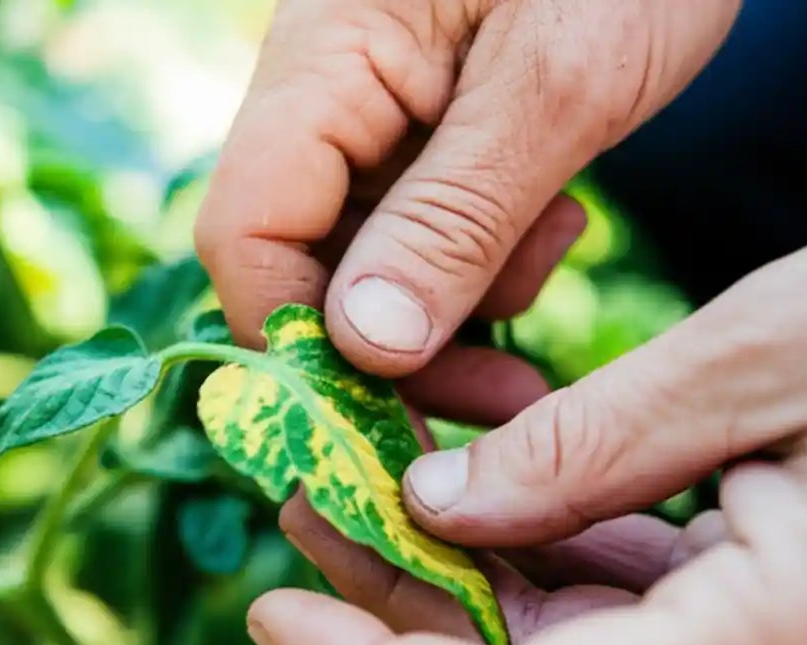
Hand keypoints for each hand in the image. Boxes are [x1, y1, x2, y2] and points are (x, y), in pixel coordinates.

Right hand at [196, 0, 739, 424]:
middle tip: (501, 403)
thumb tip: (364, 351)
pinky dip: (488, 260)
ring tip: (552, 265)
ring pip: (372, 264)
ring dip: (454, 309)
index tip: (389, 416)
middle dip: (395, 351)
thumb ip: (456, 217)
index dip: (299, 340)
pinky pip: (429, 234)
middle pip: (305, 267)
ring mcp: (381, 119)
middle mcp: (330, 98)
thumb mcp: (557, 84)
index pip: (247, 236)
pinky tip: (558, 219)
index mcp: (324, 64)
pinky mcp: (435, 137)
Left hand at [248, 211, 806, 644]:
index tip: (275, 611)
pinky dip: (534, 554)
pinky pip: (620, 614)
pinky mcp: (765, 623)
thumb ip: (590, 445)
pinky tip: (476, 482)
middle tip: (305, 501)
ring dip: (449, 577)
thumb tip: (441, 506)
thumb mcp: (768, 355)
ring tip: (358, 482)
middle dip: (392, 611)